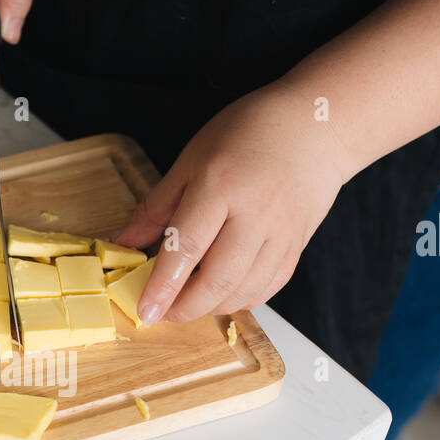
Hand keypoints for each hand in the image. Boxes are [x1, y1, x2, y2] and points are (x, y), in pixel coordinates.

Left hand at [113, 85, 352, 322]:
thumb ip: (157, 207)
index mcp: (221, 186)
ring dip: (211, 307)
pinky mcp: (297, 248)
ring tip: (189, 301)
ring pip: (244, 291)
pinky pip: (267, 288)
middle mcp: (255, 214)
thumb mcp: (191, 160)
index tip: (146, 311)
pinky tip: (222, 293)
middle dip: (186, 307)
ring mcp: (281, 235)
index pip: (187, 247)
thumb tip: (125, 242)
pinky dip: (240, 299)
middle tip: (165, 312)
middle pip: (218, 280)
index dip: (163, 285)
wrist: (315, 127)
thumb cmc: (247, 134)